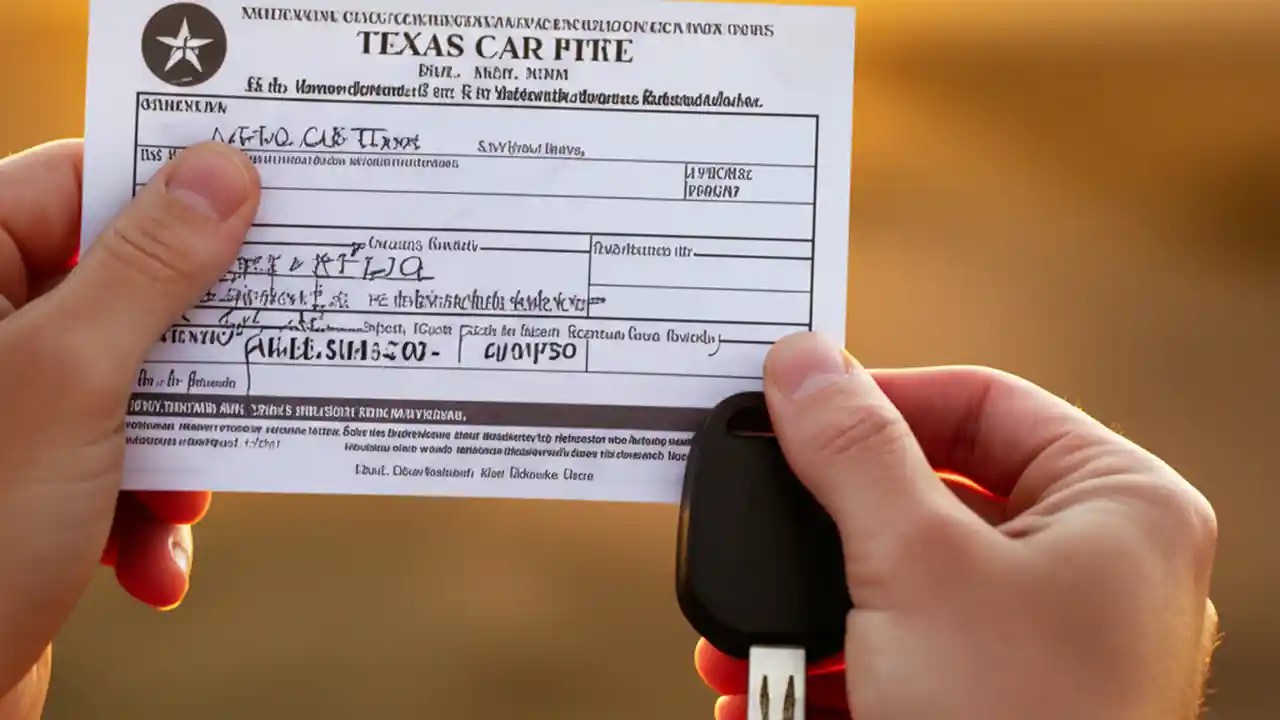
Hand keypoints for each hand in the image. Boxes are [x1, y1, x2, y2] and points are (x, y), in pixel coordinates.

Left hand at [0, 140, 258, 715]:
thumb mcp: (71, 380)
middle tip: (266, 348)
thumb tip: (223, 173)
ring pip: (142, 381)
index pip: (77, 184)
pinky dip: (150, 510)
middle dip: (193, 352)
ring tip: (173, 501)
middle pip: (126, 286)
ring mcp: (16, 406)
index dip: (171, 189)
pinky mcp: (39, 475)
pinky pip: (127, 457)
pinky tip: (144, 561)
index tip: (263, 198)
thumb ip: (147, 271)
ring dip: (180, 450)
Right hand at [695, 333, 1218, 719]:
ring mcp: (1050, 639)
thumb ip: (853, 451)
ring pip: (908, 580)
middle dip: (825, 527)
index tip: (796, 408)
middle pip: (934, 494)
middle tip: (760, 517)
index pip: (983, 401)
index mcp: (1120, 503)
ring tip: (740, 626)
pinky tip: (764, 683)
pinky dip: (834, 662)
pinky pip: (907, 648)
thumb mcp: (914, 566)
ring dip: (811, 603)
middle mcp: (1096, 565)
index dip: (880, 396)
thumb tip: (803, 362)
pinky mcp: (1001, 698)